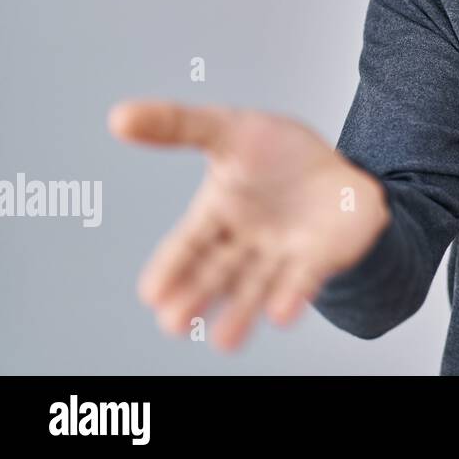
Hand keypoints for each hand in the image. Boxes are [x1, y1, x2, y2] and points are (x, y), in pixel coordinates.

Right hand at [107, 100, 389, 350]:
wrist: (340, 170)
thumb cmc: (278, 155)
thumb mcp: (228, 129)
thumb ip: (178, 125)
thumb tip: (117, 117)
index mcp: (217, 215)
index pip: (187, 245)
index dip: (171, 268)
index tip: (150, 294)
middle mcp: (246, 243)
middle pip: (216, 273)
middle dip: (197, 298)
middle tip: (174, 323)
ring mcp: (283, 254)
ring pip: (257, 288)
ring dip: (241, 314)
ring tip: (225, 341)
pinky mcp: (321, 258)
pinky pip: (305, 279)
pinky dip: (292, 296)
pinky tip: (280, 314)